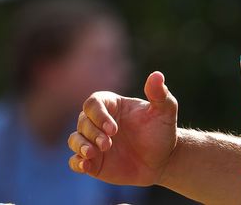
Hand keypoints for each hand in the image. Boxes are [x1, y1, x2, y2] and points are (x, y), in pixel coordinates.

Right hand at [67, 71, 177, 185]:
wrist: (163, 159)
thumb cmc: (161, 131)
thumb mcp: (165, 111)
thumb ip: (159, 94)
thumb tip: (157, 75)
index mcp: (111, 105)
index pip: (94, 104)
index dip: (99, 115)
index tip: (113, 129)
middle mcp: (98, 122)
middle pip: (83, 121)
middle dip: (92, 132)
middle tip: (107, 144)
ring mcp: (94, 142)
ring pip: (75, 139)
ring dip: (80, 145)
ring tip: (91, 154)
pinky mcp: (93, 162)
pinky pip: (75, 161)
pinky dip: (77, 162)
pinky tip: (85, 166)